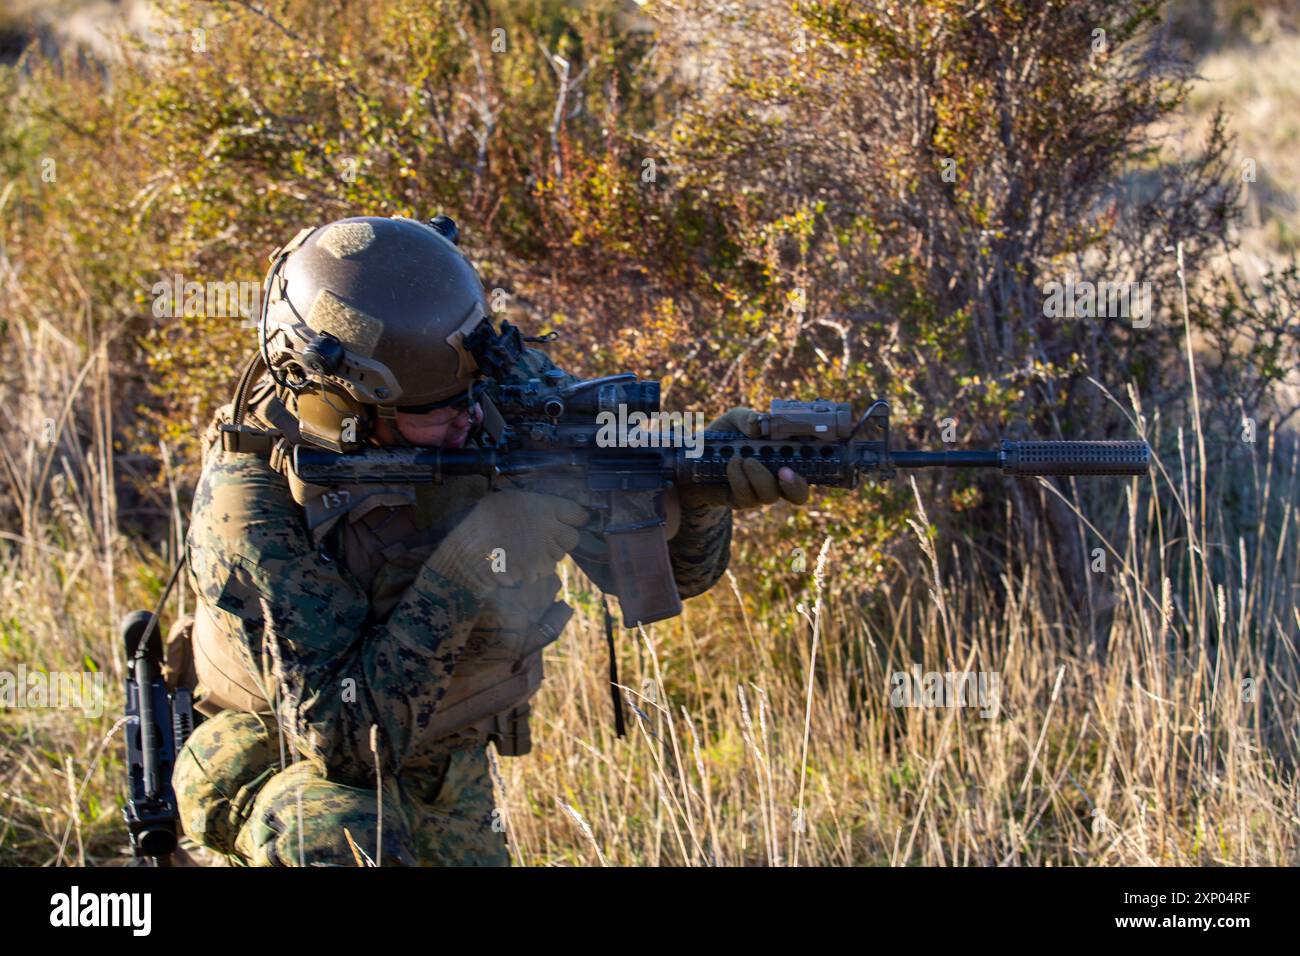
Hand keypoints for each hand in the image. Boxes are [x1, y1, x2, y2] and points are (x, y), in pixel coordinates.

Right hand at [425, 489, 588, 593]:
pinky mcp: (537, 571)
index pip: (576, 513)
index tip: (573, 520)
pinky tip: (518, 563)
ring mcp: (544, 552)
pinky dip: (535, 569)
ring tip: (525, 550)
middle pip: (573, 538)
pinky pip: (544, 571)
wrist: (468, 549)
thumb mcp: (510, 500)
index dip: (576, 518)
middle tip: (546, 539)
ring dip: (547, 555)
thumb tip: (550, 513)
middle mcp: (550, 529)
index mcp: (544, 507)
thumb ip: (535, 506)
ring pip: (558, 556)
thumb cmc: (483, 519)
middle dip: (562, 539)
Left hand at [679, 406, 810, 510]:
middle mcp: (777, 479)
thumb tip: (760, 427)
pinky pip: (746, 496)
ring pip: (770, 496)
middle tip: (785, 472)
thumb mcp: (735, 420)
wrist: (691, 458)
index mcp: (785, 457)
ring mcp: (759, 492)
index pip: (813, 466)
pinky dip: (739, 478)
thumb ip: (749, 418)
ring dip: (759, 476)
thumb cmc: (723, 437)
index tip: (821, 453)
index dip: (824, 463)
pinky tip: (731, 463)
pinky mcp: (739, 501)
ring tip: (744, 459)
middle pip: (799, 494)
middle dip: (795, 485)